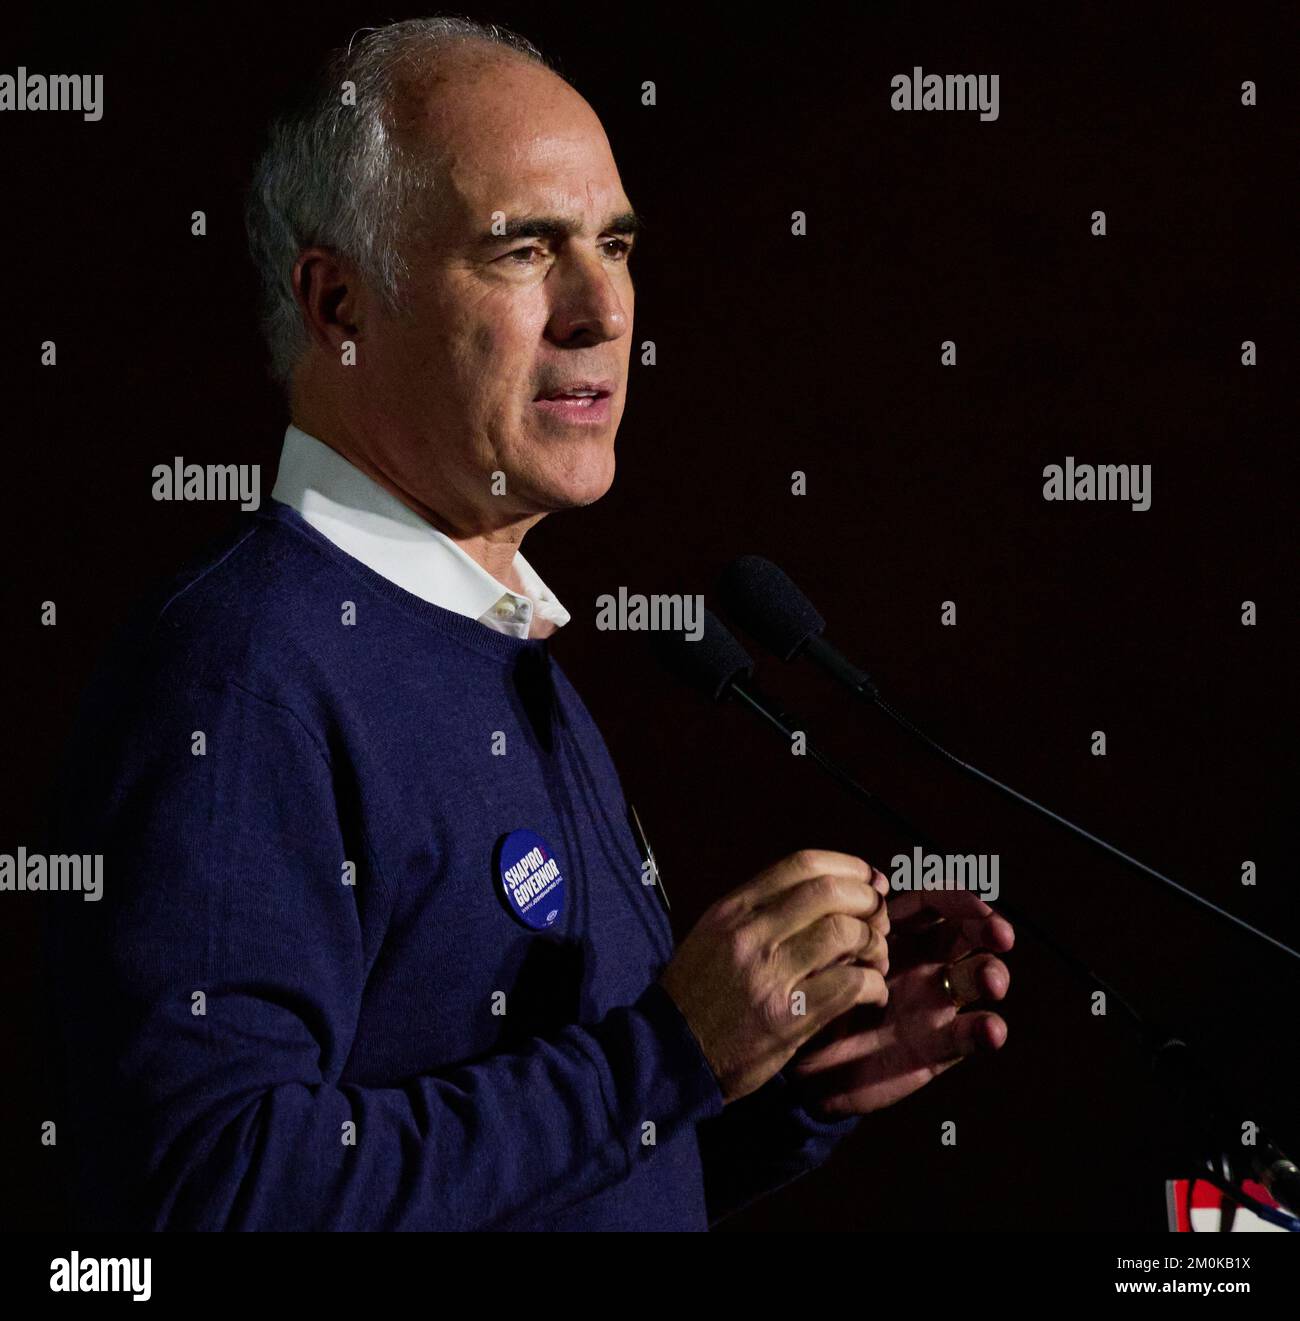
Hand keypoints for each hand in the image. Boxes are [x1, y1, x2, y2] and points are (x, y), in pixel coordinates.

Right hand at [659, 850, 891, 1103]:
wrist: (667, 1053)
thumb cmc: (697, 993)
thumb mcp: (714, 935)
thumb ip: (760, 913)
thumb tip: (825, 895)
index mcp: (733, 909)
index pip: (801, 865)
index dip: (849, 866)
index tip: (871, 879)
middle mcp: (750, 933)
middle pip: (830, 893)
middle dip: (869, 901)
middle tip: (881, 919)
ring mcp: (768, 974)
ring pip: (846, 933)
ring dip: (875, 943)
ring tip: (877, 959)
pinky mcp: (787, 1017)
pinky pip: (850, 985)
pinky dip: (874, 984)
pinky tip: (874, 993)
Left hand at [787, 888, 1013, 1118]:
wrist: (804, 1069)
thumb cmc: (809, 1002)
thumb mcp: (819, 964)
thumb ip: (840, 940)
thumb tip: (857, 915)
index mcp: (893, 935)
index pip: (932, 902)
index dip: (953, 896)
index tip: (966, 901)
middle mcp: (921, 963)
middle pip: (966, 934)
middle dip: (987, 927)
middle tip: (999, 933)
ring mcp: (934, 1004)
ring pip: (977, 977)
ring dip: (991, 972)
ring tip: (989, 980)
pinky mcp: (939, 1046)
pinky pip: (969, 1035)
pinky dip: (987, 1030)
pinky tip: (990, 1030)